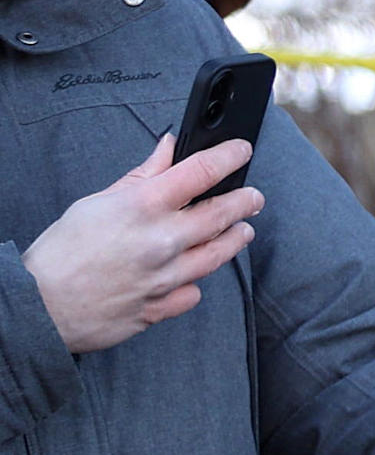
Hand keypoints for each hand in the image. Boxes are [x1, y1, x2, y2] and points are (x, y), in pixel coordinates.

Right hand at [21, 136, 259, 352]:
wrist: (41, 304)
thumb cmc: (62, 250)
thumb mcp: (97, 201)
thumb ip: (141, 176)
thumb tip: (170, 148)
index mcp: (142, 206)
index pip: (200, 172)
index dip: (229, 157)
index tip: (242, 150)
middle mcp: (162, 241)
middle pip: (223, 215)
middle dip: (245, 201)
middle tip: (253, 197)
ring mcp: (166, 277)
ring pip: (219, 255)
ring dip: (235, 239)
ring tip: (241, 229)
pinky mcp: (164, 306)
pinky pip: (194, 292)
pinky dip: (195, 281)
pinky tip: (192, 273)